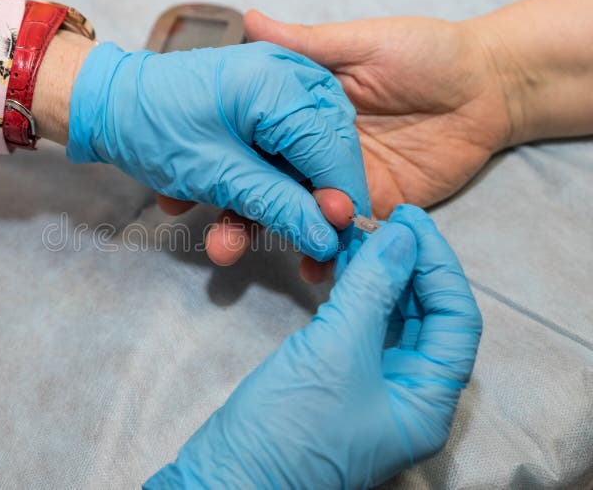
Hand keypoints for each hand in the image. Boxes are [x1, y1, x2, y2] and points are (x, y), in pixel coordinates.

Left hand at [67, 41, 368, 260]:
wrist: (103, 107)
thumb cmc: (154, 130)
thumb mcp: (220, 176)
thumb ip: (280, 205)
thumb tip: (328, 238)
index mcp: (279, 82)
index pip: (330, 145)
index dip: (338, 197)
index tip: (338, 241)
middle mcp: (283, 77)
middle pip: (319, 152)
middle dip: (302, 205)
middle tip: (302, 248)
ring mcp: (268, 90)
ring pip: (292, 159)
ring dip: (262, 204)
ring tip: (223, 245)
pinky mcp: (252, 108)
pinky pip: (269, 153)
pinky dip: (246, 185)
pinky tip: (191, 204)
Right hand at [146, 205, 482, 488]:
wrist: (229, 473)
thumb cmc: (289, 427)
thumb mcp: (335, 350)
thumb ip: (373, 288)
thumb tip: (404, 237)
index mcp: (427, 401)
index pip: (455, 319)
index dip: (437, 264)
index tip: (408, 221)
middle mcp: (409, 395)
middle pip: (426, 316)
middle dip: (407, 264)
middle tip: (383, 219)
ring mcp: (373, 388)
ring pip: (391, 318)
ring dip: (380, 274)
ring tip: (360, 231)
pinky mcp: (339, 380)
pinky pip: (360, 327)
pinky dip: (355, 292)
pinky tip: (343, 264)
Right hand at [160, 12, 509, 279]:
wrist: (490, 85)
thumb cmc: (426, 52)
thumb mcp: (362, 43)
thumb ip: (307, 44)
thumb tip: (250, 19)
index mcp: (304, 117)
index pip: (253, 146)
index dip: (219, 165)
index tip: (179, 188)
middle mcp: (315, 155)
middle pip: (268, 190)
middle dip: (236, 216)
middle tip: (214, 242)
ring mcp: (345, 186)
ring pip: (299, 217)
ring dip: (272, 239)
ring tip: (242, 257)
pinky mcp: (378, 209)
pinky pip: (348, 237)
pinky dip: (327, 255)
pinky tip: (312, 270)